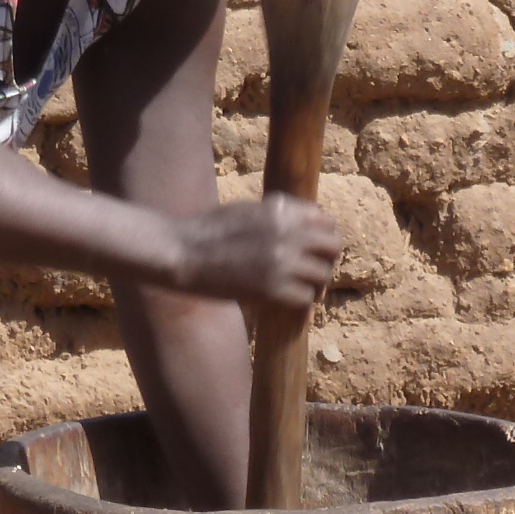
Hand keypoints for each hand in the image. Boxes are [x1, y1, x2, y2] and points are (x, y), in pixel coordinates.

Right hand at [164, 196, 339, 305]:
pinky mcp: (272, 290)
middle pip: (332, 248)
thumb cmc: (209, 230)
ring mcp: (281, 262)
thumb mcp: (248, 210)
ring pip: (322, 276)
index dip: (323, 236)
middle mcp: (288, 233)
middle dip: (326, 260)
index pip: (326, 221)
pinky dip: (300, 303)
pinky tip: (288, 302)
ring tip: (302, 290)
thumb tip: (306, 226)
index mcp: (282, 210)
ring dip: (314, 285)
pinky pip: (305, 299)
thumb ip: (279, 214)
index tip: (315, 249)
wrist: (182, 252)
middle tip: (314, 271)